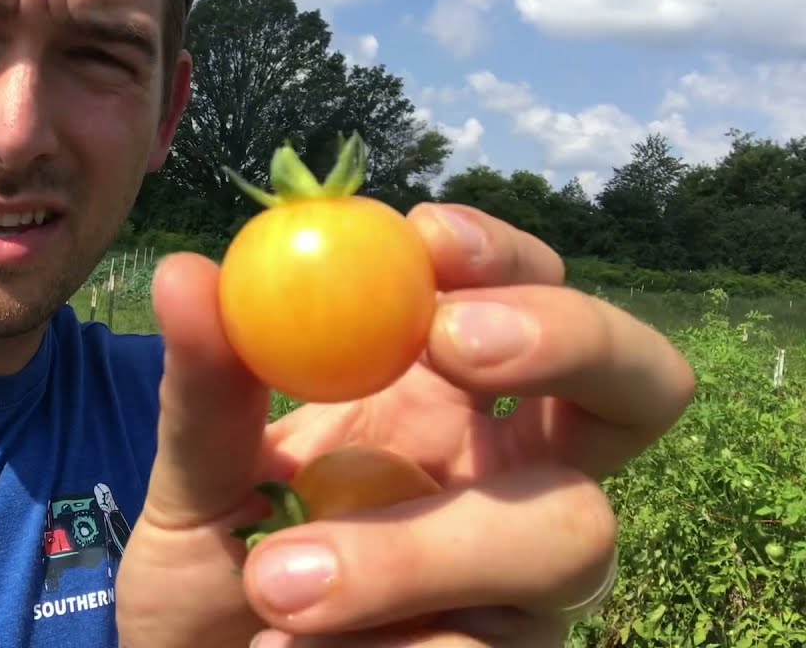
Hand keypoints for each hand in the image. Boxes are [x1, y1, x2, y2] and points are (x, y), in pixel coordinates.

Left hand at [114, 203, 694, 646]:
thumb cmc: (210, 577)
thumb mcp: (195, 481)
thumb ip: (206, 392)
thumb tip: (185, 274)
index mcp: (441, 407)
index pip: (527, 295)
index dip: (505, 256)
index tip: (423, 240)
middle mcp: (508, 483)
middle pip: (641, 389)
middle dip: (574, 339)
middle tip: (453, 344)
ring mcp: (524, 588)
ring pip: (565, 536)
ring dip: (412, 551)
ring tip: (274, 587)